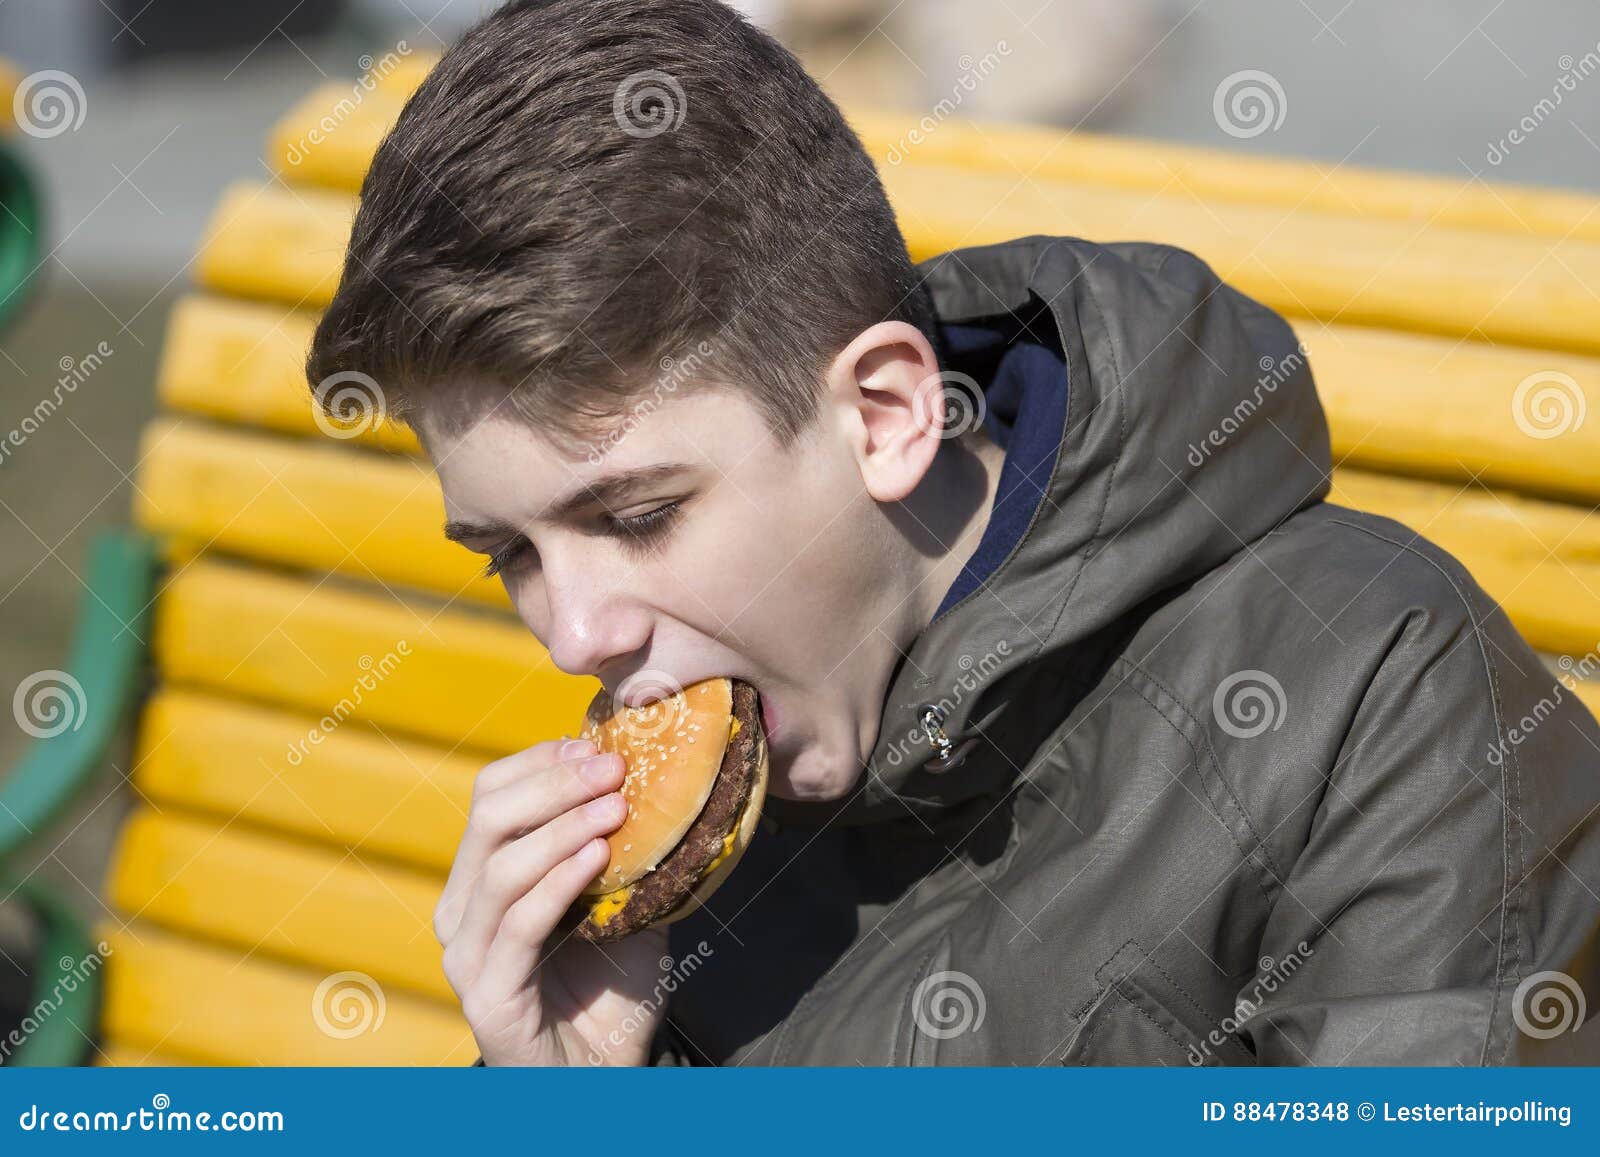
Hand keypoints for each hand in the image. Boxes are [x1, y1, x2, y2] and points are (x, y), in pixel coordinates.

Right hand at [435, 736, 670, 1064]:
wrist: (607, 1080)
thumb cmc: (612, 990)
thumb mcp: (624, 901)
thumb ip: (627, 847)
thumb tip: (656, 773)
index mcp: (483, 880)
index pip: (492, 795)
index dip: (541, 760)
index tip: (596, 745)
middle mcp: (463, 914)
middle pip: (488, 818)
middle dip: (554, 782)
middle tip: (613, 768)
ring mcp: (469, 957)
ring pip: (500, 867)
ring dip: (563, 826)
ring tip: (616, 807)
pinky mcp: (488, 998)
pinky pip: (517, 926)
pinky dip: (558, 882)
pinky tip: (598, 857)